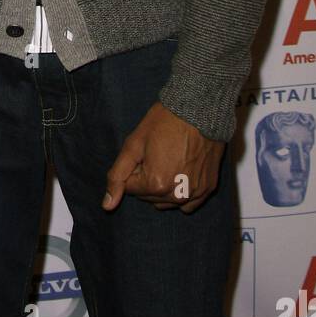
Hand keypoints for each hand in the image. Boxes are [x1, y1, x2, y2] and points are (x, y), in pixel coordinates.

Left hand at [101, 102, 224, 213]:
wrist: (198, 110)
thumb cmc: (164, 123)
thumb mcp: (133, 144)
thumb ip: (118, 176)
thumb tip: (107, 206)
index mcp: (156, 184)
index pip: (131, 188)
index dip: (134, 168)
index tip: (144, 152)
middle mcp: (177, 195)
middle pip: (148, 197)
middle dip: (147, 179)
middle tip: (156, 154)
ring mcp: (195, 194)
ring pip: (167, 202)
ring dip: (163, 188)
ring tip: (169, 161)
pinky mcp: (208, 189)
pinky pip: (188, 204)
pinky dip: (181, 193)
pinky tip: (182, 173)